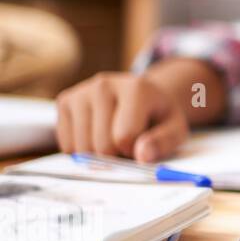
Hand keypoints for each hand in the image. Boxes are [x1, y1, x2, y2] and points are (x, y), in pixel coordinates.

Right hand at [55, 72, 190, 161]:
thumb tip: (141, 156)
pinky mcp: (64, 101)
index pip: (125, 137)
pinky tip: (96, 134)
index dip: (136, 150)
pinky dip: (82, 150)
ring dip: (99, 155)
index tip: (143, 141)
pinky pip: (67, 145)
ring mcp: (81, 92)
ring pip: (82, 149)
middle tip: (128, 141)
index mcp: (136, 88)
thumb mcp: (174, 129)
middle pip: (102, 146)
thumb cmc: (158, 116)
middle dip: (117, 155)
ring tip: (113, 137)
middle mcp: (104, 84)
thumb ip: (163, 142)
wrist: (142, 96)